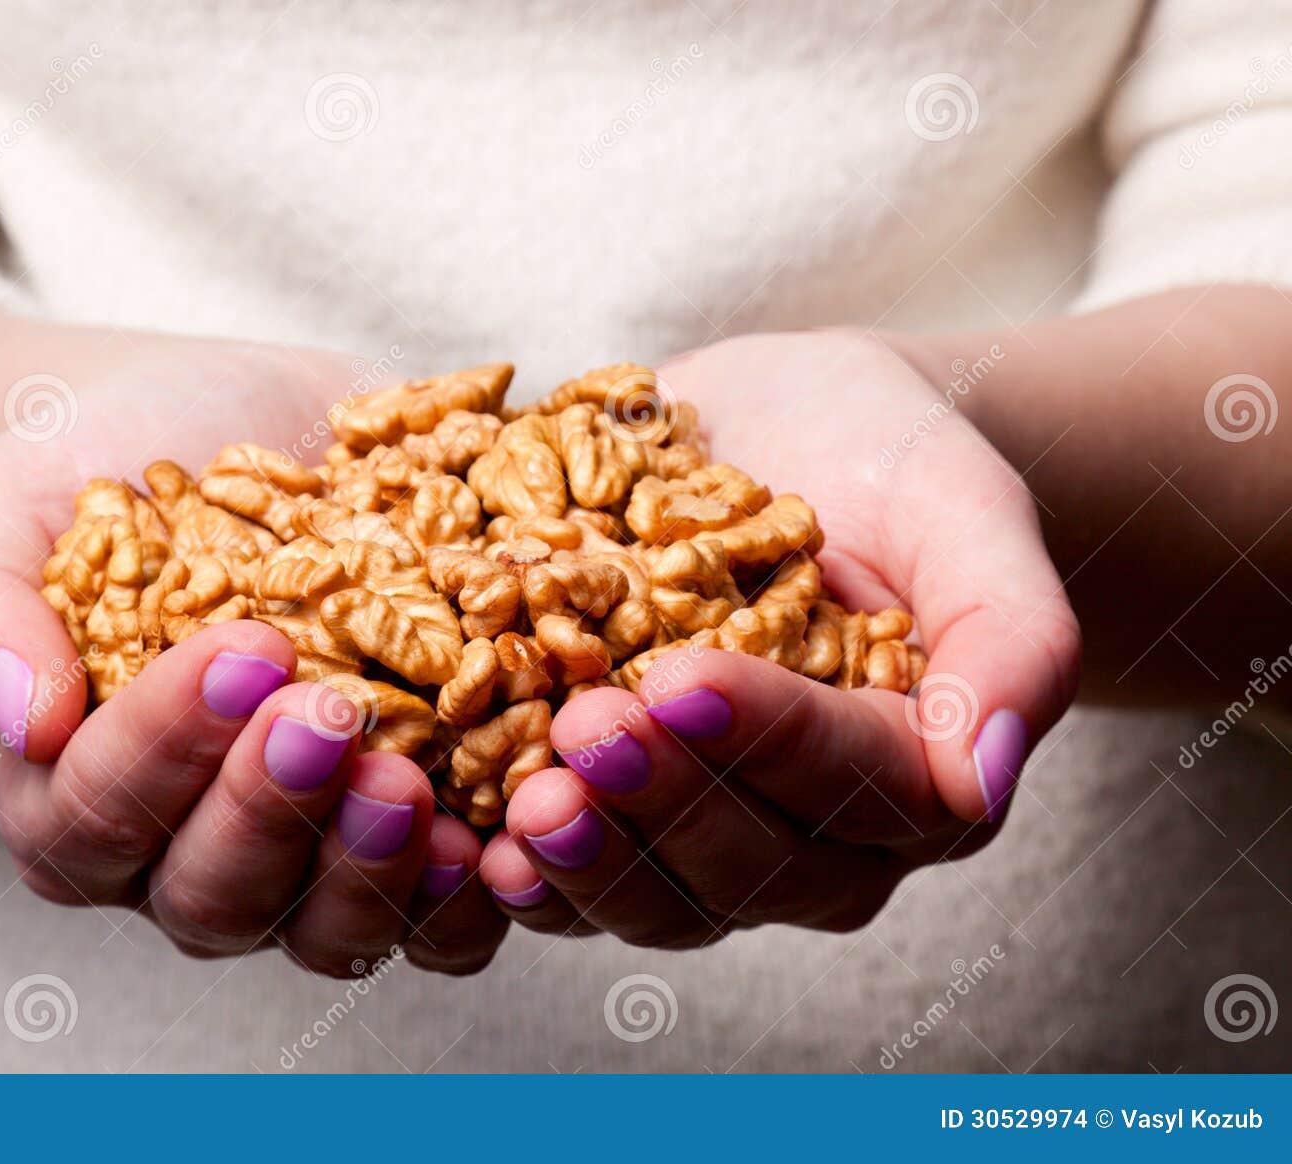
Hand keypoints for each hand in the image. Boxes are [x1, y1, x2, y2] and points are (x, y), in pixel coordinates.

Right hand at [0, 342, 506, 975]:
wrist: (241, 431)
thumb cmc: (106, 477)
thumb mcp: (5, 510)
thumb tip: (21, 718)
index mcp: (74, 796)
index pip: (93, 815)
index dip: (163, 750)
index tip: (238, 649)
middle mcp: (186, 853)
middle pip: (213, 896)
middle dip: (270, 814)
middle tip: (328, 716)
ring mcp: (306, 859)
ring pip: (331, 931)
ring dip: (373, 871)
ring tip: (413, 779)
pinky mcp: (410, 836)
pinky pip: (439, 919)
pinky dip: (473, 893)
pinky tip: (505, 829)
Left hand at [478, 331, 1080, 944]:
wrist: (787, 433)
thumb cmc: (893, 461)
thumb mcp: (968, 512)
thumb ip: (1012, 639)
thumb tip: (988, 778)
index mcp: (916, 776)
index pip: (852, 784)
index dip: (766, 743)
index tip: (683, 680)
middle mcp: (815, 834)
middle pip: (748, 865)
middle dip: (664, 806)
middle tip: (588, 730)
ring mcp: (708, 833)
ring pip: (654, 896)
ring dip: (586, 857)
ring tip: (518, 801)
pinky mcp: (618, 812)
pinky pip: (572, 871)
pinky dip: (517, 867)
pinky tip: (461, 837)